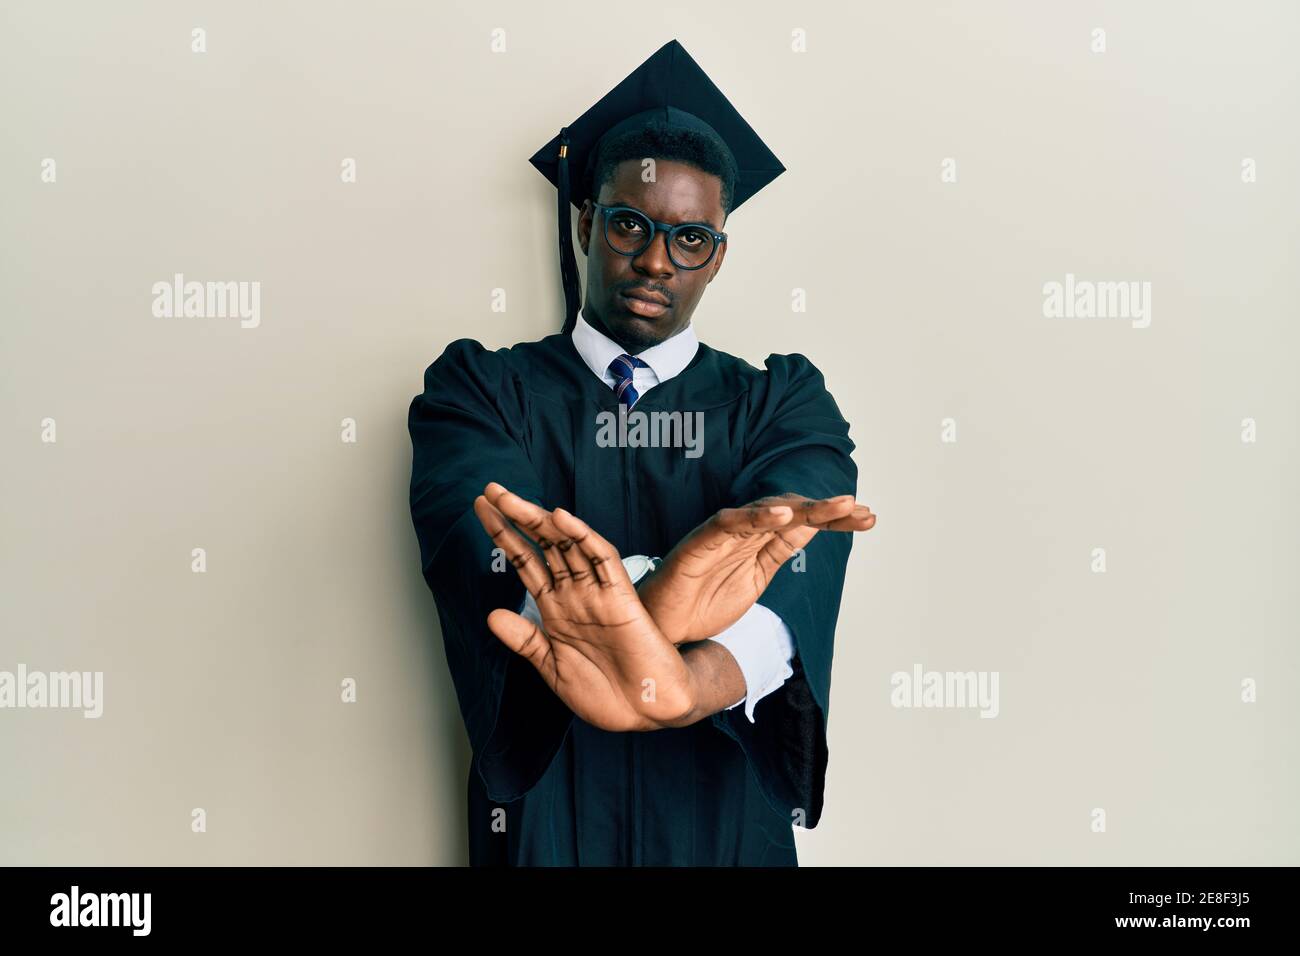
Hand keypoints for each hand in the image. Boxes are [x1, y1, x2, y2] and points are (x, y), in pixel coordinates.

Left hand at [473, 482, 694, 732]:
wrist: (646, 714)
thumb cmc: (605, 695)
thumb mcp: (553, 668)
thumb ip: (525, 641)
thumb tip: (490, 615)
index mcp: (556, 609)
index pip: (525, 561)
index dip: (503, 535)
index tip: (481, 511)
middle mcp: (575, 594)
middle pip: (543, 544)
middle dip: (516, 515)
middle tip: (490, 490)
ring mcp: (598, 593)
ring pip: (567, 544)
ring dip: (540, 519)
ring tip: (511, 498)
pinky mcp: (622, 597)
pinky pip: (602, 559)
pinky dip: (582, 536)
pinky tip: (561, 518)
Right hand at [637, 493, 875, 644]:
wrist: (660, 629)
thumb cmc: (700, 604)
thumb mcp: (753, 582)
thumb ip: (777, 553)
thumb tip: (811, 530)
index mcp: (758, 544)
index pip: (803, 525)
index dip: (835, 521)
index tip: (869, 520)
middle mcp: (743, 532)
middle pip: (792, 513)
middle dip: (829, 511)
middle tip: (864, 512)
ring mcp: (723, 535)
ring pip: (768, 512)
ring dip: (806, 507)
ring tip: (840, 505)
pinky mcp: (700, 542)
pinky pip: (730, 523)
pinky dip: (755, 517)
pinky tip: (783, 514)